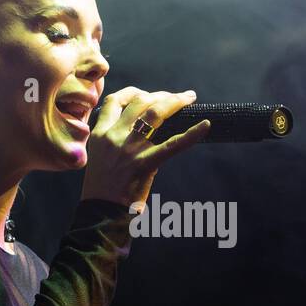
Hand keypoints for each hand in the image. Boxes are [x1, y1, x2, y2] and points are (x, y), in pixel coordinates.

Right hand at [79, 87, 210, 209]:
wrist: (99, 213)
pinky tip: (206, 126)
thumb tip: (140, 129)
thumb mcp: (100, 158)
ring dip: (174, 101)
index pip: (114, 100)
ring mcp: (128, 149)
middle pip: (139, 101)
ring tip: (189, 98)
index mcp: (100, 134)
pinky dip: (191, 134)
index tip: (147, 94)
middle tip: (178, 97)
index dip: (133, 92)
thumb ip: (115, 140)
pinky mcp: (144, 164)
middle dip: (161, 95)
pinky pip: (172, 145)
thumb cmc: (102, 189)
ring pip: (154, 113)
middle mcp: (113, 136)